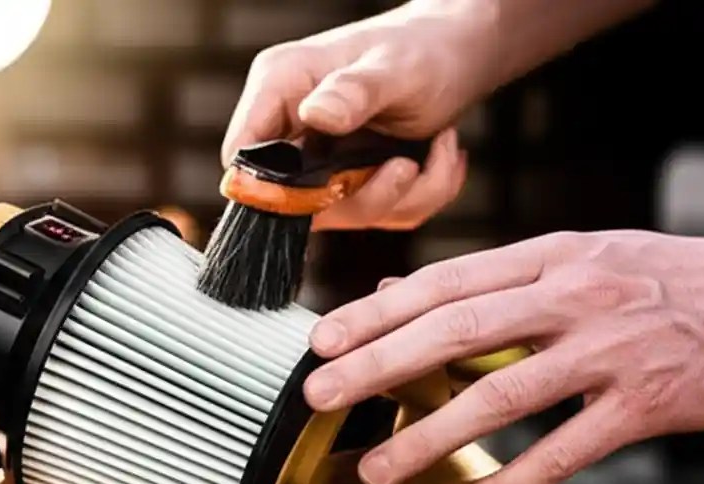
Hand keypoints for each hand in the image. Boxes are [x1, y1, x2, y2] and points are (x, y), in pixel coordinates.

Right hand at [222, 3, 491, 230]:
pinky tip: (439, 154)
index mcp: (280, 88)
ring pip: (343, 215)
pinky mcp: (350, 182)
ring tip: (440, 148)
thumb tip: (315, 115)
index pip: (243, 154)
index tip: (332, 186)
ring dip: (403, 196)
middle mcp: (292, 128)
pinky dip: (420, 196)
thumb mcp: (396, 67)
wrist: (461, 53)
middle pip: (294, 201)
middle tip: (408, 165)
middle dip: (364, 196)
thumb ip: (356, 91)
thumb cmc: (424, 47)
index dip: (273, 187)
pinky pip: (378, 215)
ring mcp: (320, 160)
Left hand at [300, 230, 703, 483]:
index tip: (324, 340)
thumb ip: (494, 279)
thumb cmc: (669, 281)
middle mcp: (576, 297)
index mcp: (554, 256)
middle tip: (320, 397)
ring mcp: (610, 352)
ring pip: (500, 396)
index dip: (377, 313)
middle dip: (378, 366)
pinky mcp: (644, 406)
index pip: (446, 283)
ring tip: (376, 469)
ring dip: (428, 436)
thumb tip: (399, 291)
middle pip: (456, 332)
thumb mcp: (584, 258)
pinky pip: (561, 454)